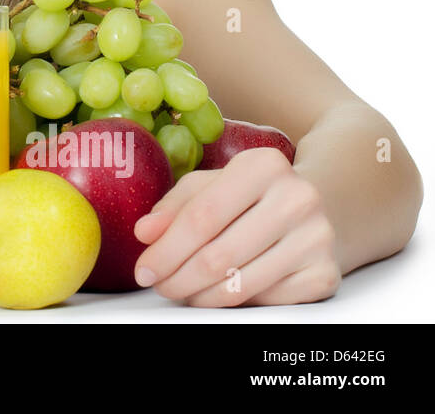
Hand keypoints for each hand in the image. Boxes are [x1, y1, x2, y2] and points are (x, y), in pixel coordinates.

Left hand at [132, 147, 341, 306]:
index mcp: (263, 166)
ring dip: (201, 296)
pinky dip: (234, 302)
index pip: (202, 216)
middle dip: (178, 278)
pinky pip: (265, 300)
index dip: (166, 249)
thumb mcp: (209, 187)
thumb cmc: (250, 197)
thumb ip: (173, 207)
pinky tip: (218, 292)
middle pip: (218, 255)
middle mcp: (297, 199)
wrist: (321, 209)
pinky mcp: (325, 274)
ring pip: (240, 285)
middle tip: (159, 285)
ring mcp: (317, 238)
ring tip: (182, 291)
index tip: (143, 269)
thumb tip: (145, 233)